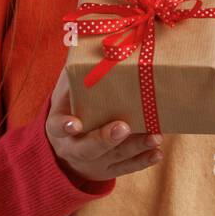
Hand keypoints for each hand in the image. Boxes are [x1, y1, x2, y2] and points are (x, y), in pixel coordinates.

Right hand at [44, 70, 163, 183]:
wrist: (67, 147)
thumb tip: (92, 45)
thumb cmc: (72, 108)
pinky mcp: (108, 170)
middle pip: (87, 149)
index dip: (65, 126)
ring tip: (154, 136)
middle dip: (105, 139)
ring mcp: (92, 162)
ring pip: (113, 157)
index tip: (75, 123)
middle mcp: (73, 148)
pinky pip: (126, 168)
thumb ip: (77, 73)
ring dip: (134, 147)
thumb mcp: (67, 91)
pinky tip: (157, 152)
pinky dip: (143, 161)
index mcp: (58, 127)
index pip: (57, 127)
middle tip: (123, 127)